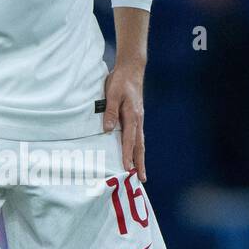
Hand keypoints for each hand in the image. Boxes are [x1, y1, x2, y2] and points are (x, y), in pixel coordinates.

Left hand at [103, 63, 145, 182]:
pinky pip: (137, 136)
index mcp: (132, 115)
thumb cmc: (120, 81)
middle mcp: (138, 120)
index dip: (128, 155)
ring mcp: (138, 119)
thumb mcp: (112, 94)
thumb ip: (109, 111)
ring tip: (140, 171)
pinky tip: (135, 154)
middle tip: (141, 178)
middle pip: (139, 146)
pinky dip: (137, 148)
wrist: (132, 70)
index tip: (127, 168)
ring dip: (140, 157)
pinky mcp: (136, 117)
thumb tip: (107, 129)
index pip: (130, 139)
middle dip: (139, 162)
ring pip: (140, 142)